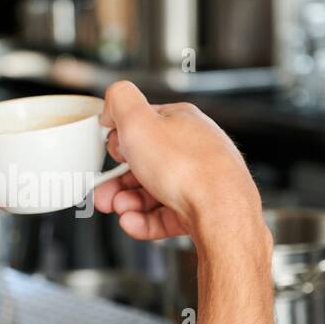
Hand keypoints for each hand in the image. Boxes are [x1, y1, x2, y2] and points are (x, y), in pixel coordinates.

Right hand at [91, 81, 263, 243]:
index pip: (144, 125)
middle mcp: (194, 150)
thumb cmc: (187, 167)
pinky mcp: (201, 211)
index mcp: (182, 121)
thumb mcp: (139, 120)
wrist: (221, 212)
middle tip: (103, 193)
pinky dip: (144, 221)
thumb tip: (111, 105)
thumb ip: (120, 101)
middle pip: (145, 164)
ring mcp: (200, 182)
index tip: (109, 154)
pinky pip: (165, 216)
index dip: (121, 140)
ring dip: (128, 203)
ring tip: (120, 209)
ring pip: (153, 193)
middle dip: (118, 182)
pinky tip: (132, 222)